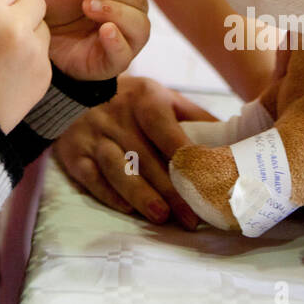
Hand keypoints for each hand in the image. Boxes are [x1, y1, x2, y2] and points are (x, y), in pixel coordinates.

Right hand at [0, 0, 49, 133]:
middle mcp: (12, 25)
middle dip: (22, 9)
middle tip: (2, 29)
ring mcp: (32, 51)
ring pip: (42, 26)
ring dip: (28, 33)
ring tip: (3, 56)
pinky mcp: (44, 72)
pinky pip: (43, 52)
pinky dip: (31, 58)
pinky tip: (9, 74)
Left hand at [41, 0, 152, 80]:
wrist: (39, 40)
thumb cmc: (58, 5)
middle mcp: (132, 11)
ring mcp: (127, 37)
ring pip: (137, 22)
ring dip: (113, 9)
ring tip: (88, 5)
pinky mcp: (116, 60)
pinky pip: (125, 51)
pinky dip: (116, 39)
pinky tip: (104, 31)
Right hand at [54, 75, 220, 227]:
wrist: (76, 85)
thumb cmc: (131, 99)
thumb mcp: (162, 96)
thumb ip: (194, 118)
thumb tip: (230, 146)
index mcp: (144, 99)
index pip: (167, 133)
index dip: (187, 161)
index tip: (207, 186)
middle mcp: (116, 115)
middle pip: (146, 158)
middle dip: (170, 191)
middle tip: (191, 218)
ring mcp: (92, 135)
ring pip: (117, 167)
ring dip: (139, 194)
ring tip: (161, 217)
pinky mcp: (73, 152)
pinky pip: (90, 177)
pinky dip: (108, 194)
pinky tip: (127, 209)